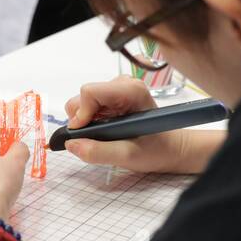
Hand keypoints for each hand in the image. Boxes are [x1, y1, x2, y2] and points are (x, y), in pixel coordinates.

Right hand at [63, 77, 191, 172]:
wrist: (169, 149)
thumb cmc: (155, 150)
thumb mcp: (127, 156)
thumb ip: (98, 151)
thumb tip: (72, 144)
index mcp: (130, 91)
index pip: (90, 92)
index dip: (81, 114)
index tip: (84, 133)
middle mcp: (122, 85)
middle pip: (83, 96)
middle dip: (82, 120)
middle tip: (95, 138)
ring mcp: (116, 90)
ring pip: (82, 101)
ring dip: (86, 122)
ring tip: (103, 136)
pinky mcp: (111, 98)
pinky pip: (87, 107)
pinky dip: (89, 122)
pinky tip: (105, 132)